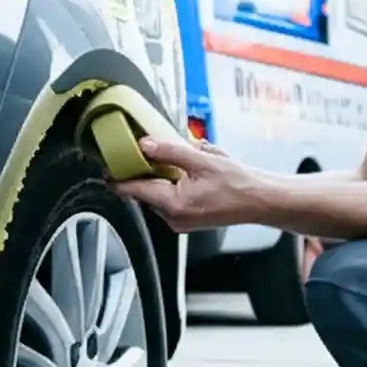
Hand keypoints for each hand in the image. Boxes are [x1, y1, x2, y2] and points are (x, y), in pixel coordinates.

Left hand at [110, 136, 268, 231]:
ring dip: (160, 177)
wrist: (260, 201)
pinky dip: (171, 185)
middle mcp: (173, 217)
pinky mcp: (187, 220)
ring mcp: (180, 221)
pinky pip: (169, 200)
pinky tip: (187, 173)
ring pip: (157, 195)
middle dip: (144, 171)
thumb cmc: (238, 184)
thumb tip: (145, 144)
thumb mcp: (203, 160)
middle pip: (145, 191)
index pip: (134, 191)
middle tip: (143, 151)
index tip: (105, 168)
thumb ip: (171, 151)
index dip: (117, 178)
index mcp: (173, 204)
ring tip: (177, 161)